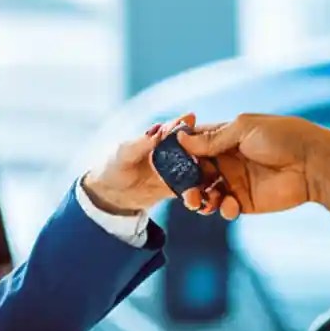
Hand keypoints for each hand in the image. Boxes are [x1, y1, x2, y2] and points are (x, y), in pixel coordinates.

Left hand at [83, 113, 216, 213]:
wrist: (110, 195)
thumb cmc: (113, 166)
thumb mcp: (124, 154)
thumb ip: (142, 143)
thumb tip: (160, 130)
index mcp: (162, 137)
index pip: (182, 130)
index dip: (191, 127)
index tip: (199, 126)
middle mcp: (175, 151)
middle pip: (199, 150)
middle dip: (210, 155)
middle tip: (219, 162)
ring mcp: (179, 170)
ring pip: (201, 172)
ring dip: (209, 179)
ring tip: (216, 187)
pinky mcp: (179, 189)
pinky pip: (195, 192)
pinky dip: (202, 197)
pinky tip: (208, 204)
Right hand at [176, 114, 329, 219]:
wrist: (315, 164)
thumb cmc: (284, 137)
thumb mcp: (245, 129)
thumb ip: (213, 138)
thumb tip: (181, 140)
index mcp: (225, 137)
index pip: (194, 144)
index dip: (179, 152)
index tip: (165, 161)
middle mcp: (227, 159)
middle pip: (194, 171)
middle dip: (184, 180)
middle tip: (183, 189)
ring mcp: (235, 181)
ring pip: (205, 192)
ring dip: (198, 197)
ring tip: (200, 201)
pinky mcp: (245, 201)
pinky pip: (223, 208)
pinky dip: (220, 208)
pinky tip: (229, 205)